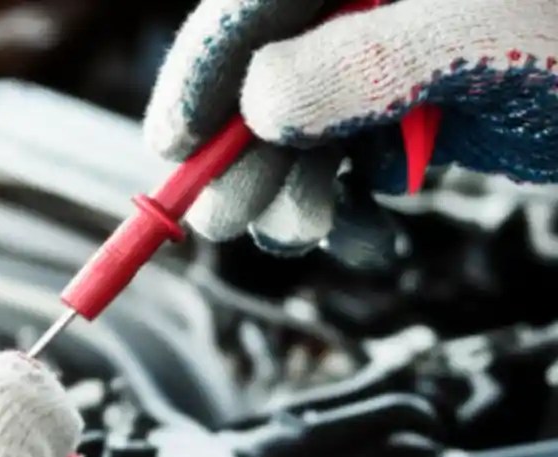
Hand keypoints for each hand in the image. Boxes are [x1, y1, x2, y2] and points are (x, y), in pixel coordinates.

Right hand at [145, 0, 557, 254]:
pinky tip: (367, 238)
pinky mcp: (412, 107)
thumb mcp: (479, 39)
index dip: (201, 77)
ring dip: (294, 193)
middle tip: (240, 218)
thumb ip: (361, 60)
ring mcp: (389, 59)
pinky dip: (345, 210)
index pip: (249, 9)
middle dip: (247, 154)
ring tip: (319, 234)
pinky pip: (345, 161)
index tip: (172, 148)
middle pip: (263, 77)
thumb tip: (258, 100)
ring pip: (298, 130)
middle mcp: (365, 7)